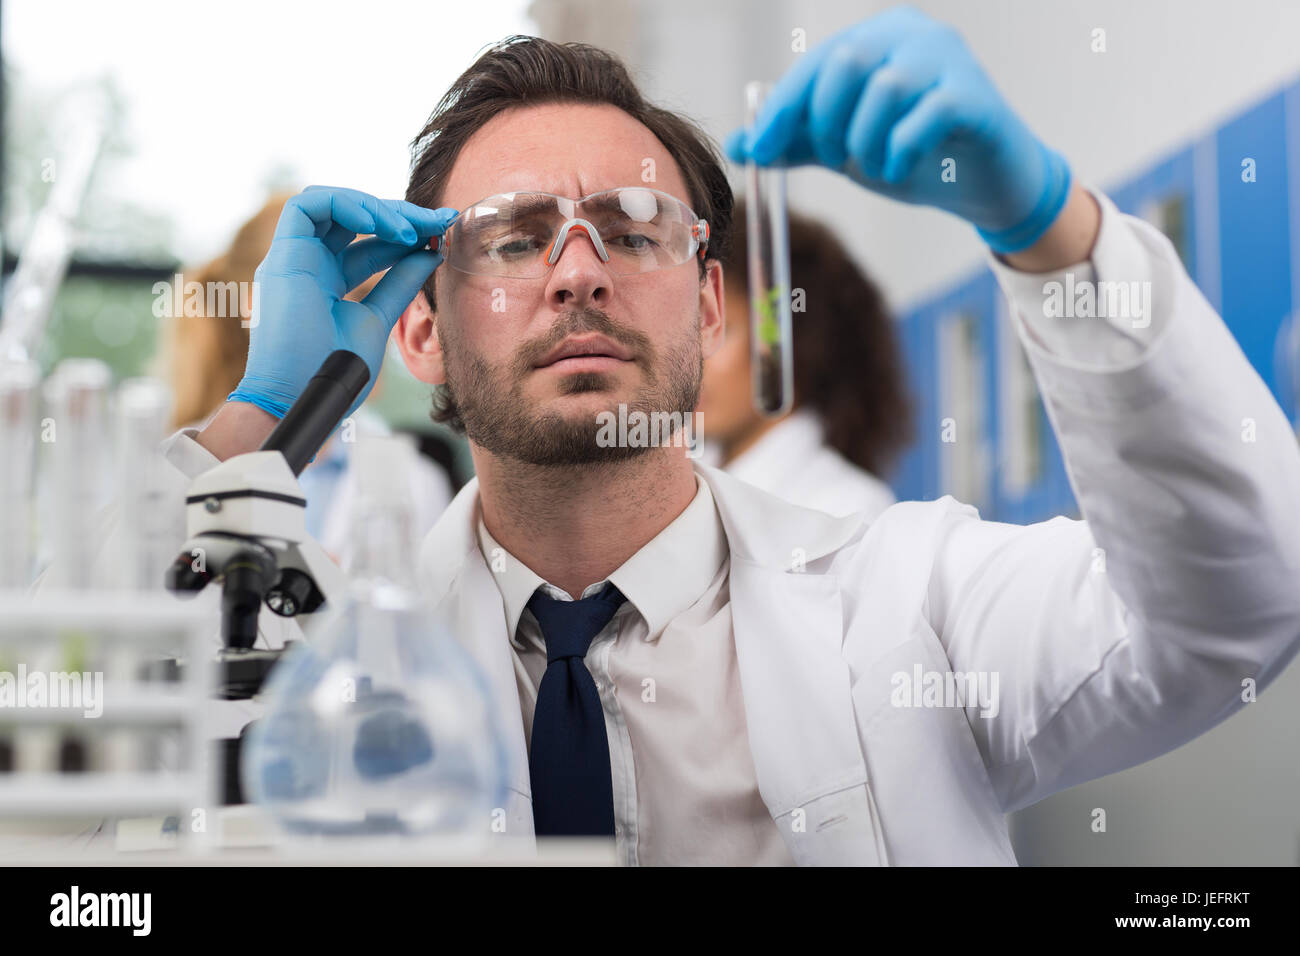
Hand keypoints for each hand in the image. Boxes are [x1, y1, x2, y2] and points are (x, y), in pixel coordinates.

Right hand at [228, 185, 458, 418]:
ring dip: (375, 209)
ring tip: (410, 230)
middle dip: (399, 215)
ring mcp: (294, 257)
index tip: (442, 233)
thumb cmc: (335, 368)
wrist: (306, 396)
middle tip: (438, 222)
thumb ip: (400, 284)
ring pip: (332, 204)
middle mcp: (310, 263)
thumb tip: (431, 253)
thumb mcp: (378, 318)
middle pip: (355, 220)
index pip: (371, 244)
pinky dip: (345, 205)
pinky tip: (380, 225)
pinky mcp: (283, 255)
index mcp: (329, 279)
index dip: (407, 234)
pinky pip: (307, 207)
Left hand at [725, 5, 1071, 252]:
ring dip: (866, 140)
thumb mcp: (845, 148)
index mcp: (879, 37)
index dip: (784, 107)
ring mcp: (950, 60)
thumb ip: (797, 143)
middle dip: (827, 119)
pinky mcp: (975, 95)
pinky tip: (898, 170)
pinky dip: (900, 150)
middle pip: (849, 59)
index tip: (759, 149)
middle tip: (835, 160)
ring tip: (873, 167)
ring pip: (886, 88)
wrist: (984, 185)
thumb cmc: (915, 156)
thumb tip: (740, 145)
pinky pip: (926, 115)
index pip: (818, 61)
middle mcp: (914, 34)